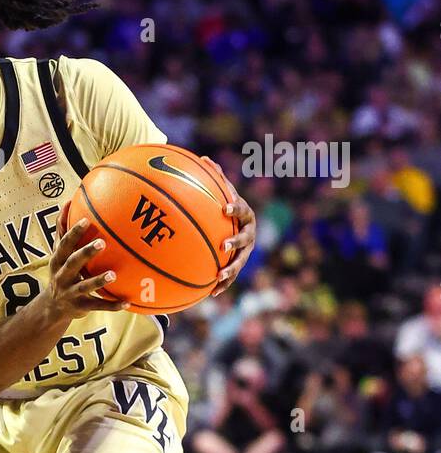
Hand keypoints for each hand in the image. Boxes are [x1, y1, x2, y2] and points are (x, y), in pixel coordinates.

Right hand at [42, 219, 128, 321]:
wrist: (52, 307)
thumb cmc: (61, 272)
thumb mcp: (58, 253)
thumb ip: (62, 230)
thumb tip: (68, 202)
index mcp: (57, 261)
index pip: (64, 244)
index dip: (73, 233)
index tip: (86, 220)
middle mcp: (61, 276)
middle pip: (72, 263)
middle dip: (86, 253)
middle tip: (102, 243)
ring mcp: (71, 293)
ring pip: (85, 286)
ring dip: (98, 281)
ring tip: (113, 275)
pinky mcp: (81, 307)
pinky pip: (98, 306)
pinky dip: (112, 305)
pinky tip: (127, 302)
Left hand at [202, 156, 254, 295]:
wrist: (240, 225)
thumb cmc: (226, 206)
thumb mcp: (223, 193)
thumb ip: (214, 178)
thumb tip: (203, 158)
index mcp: (245, 215)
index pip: (242, 210)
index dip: (235, 208)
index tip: (225, 207)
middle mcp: (249, 234)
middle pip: (245, 239)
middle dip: (235, 242)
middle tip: (223, 245)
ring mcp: (246, 251)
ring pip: (239, 261)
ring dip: (230, 269)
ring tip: (218, 276)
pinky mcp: (238, 264)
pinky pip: (231, 275)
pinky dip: (222, 284)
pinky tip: (211, 293)